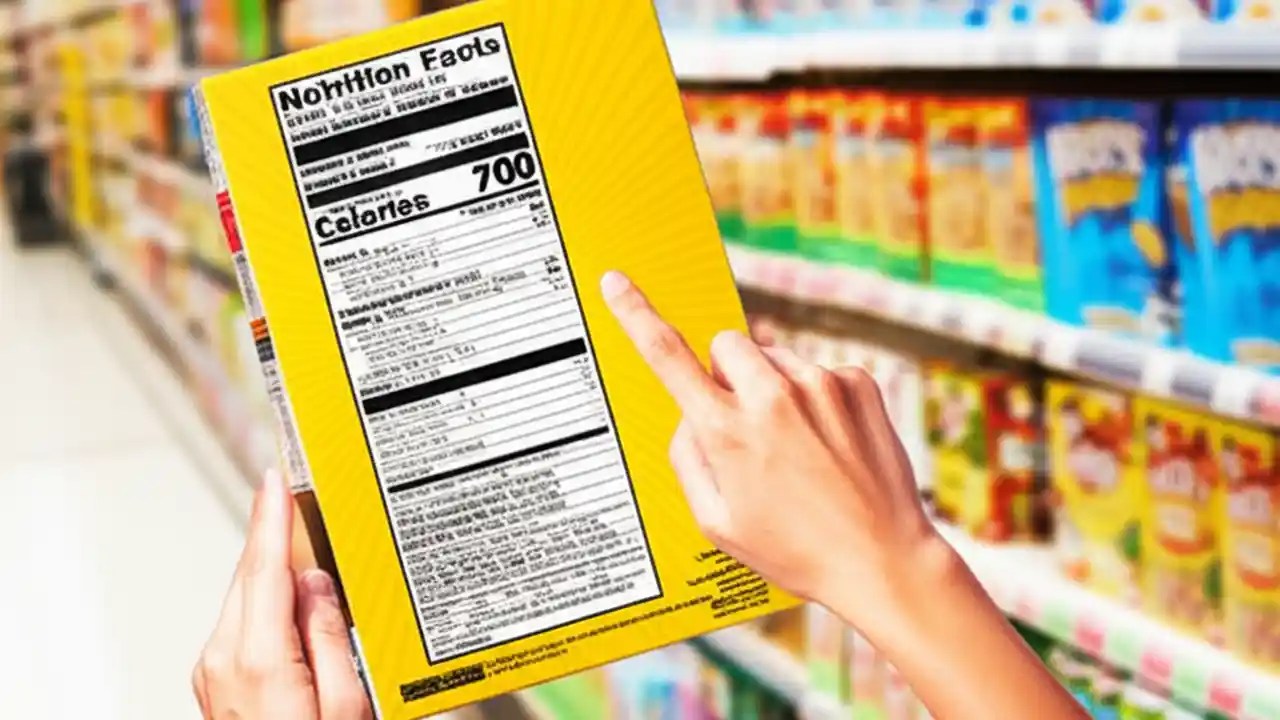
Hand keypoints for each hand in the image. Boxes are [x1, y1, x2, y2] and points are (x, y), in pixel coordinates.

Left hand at [193, 470, 371, 719]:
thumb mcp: (347, 704)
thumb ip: (330, 636)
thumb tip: (315, 585)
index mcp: (259, 659)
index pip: (264, 568)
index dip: (270, 517)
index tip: (275, 479)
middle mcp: (223, 660)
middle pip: (251, 578)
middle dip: (277, 542)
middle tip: (306, 509)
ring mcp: (213, 673)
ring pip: (245, 600)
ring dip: (275, 578)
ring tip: (317, 575)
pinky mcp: (215, 683)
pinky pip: (243, 625)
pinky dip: (267, 607)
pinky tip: (297, 613)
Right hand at [600, 271, 947, 624]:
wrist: (882, 560)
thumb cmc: (796, 552)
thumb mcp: (717, 523)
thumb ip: (687, 460)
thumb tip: (688, 416)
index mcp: (726, 431)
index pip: (667, 355)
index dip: (635, 314)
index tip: (616, 282)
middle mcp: (771, 397)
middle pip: (726, 344)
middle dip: (726, 373)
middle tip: (744, 424)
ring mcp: (819, 385)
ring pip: (774, 359)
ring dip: (774, 389)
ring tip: (798, 449)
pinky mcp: (857, 382)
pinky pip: (817, 371)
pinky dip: (815, 398)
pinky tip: (829, 443)